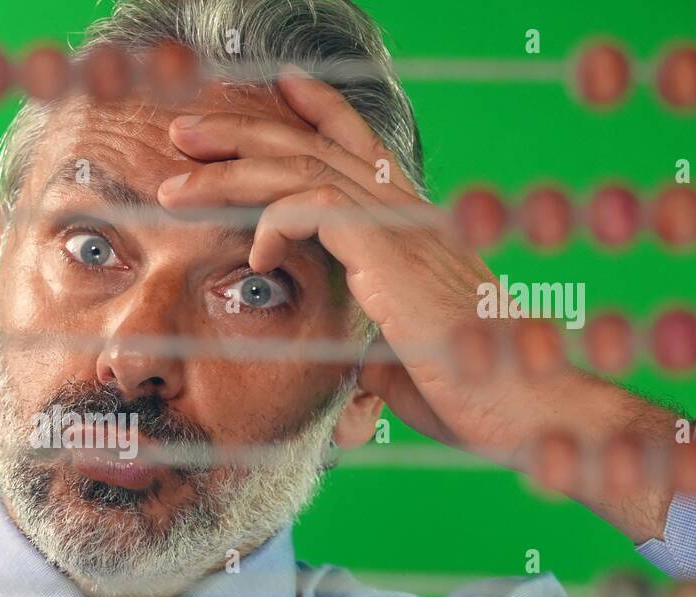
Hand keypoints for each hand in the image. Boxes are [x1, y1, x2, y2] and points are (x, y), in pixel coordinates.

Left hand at [155, 64, 674, 541]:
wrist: (521, 408)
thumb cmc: (466, 387)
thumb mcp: (398, 352)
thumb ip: (366, 332)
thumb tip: (345, 348)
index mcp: (411, 224)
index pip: (359, 145)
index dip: (318, 109)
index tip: (275, 89)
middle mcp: (408, 214)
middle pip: (314, 147)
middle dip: (243, 134)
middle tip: (184, 133)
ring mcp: (402, 231)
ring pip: (304, 171)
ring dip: (231, 174)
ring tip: (175, 183)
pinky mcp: (392, 258)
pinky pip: (318, 211)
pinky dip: (277, 222)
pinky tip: (258, 252)